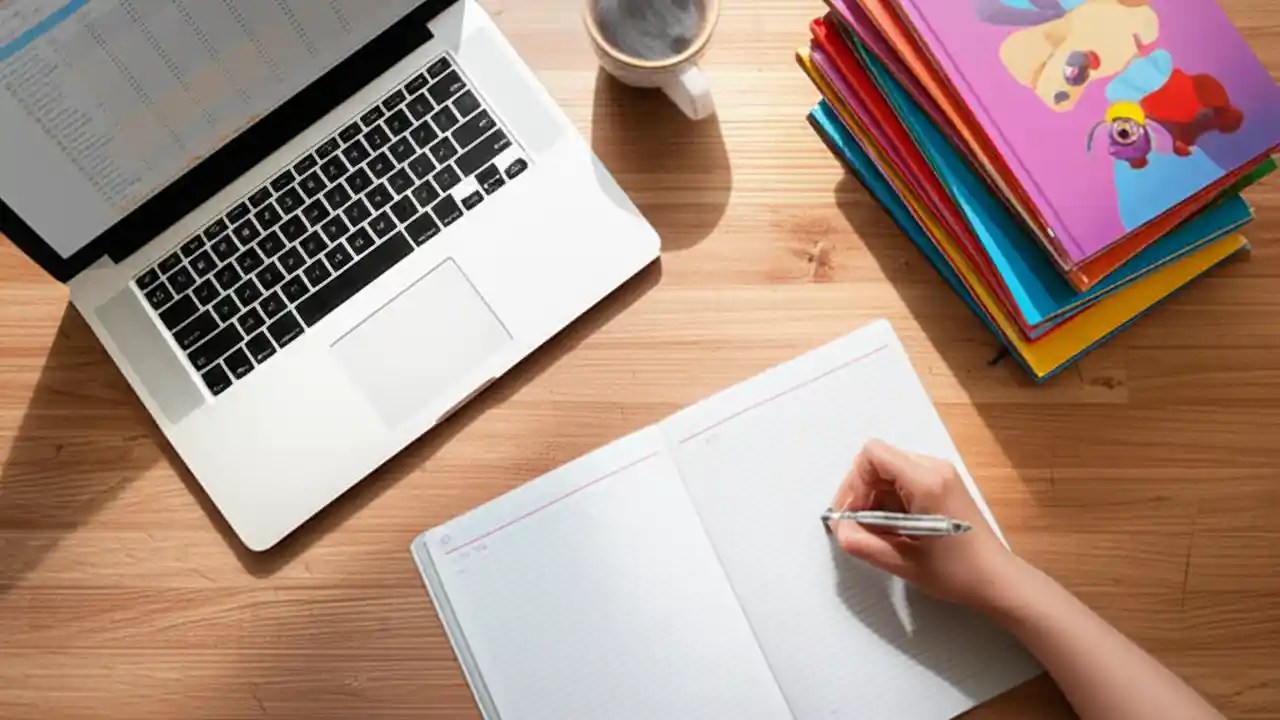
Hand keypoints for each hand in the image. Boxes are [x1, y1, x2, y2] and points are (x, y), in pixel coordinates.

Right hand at [828, 440, 1025, 612]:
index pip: (873, 455)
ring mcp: (940, 474)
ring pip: (888, 472)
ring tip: (876, 531)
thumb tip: (839, 529)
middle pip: (878, 462)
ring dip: (873, 498)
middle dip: (860, 492)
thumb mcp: (903, 563)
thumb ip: (863, 544)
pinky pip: (902, 480)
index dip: (854, 482)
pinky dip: (888, 501)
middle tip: (856, 526)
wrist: (997, 580)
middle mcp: (934, 468)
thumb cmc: (957, 573)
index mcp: (926, 482)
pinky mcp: (942, 484)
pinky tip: (893, 528)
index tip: (852, 514)